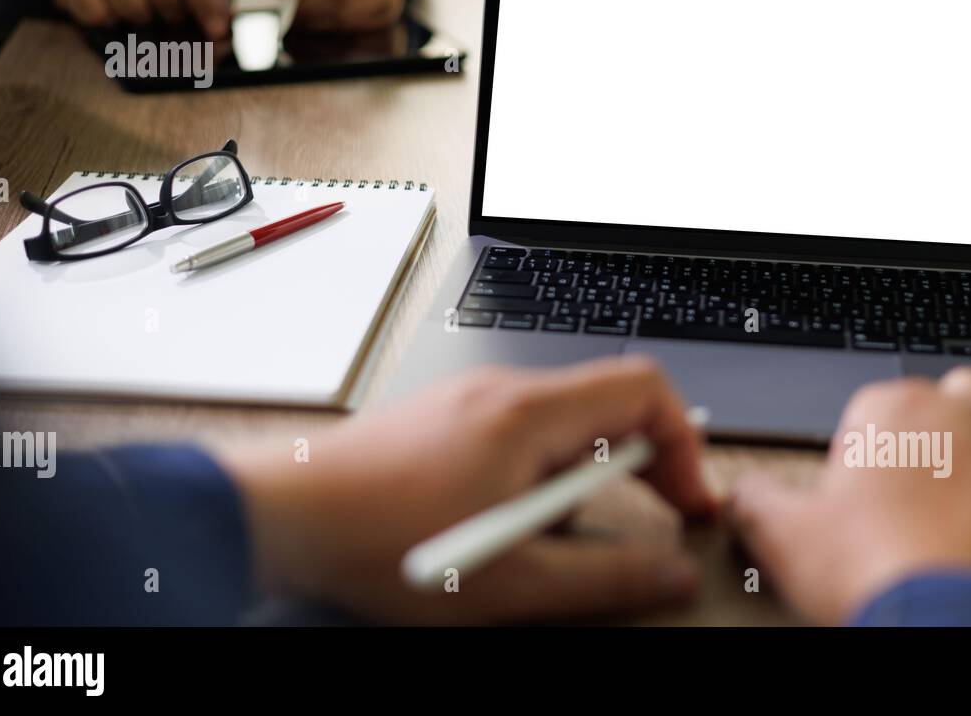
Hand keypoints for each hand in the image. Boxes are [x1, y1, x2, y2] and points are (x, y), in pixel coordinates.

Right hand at [53, 0, 231, 38]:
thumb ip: (205, 0)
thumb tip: (230, 23)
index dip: (206, 8)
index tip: (217, 32)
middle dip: (174, 17)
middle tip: (171, 24)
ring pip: (133, 4)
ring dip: (142, 21)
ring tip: (140, 19)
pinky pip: (99, 12)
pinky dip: (110, 21)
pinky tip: (111, 18)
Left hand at [217, 356, 716, 622]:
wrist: (284, 518)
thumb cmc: (379, 541)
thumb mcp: (512, 581)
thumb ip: (606, 577)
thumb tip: (668, 571)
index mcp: (528, 413)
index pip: (643, 388)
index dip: (683, 443)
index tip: (686, 498)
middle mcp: (501, 390)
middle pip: (607, 403)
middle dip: (637, 465)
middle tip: (644, 518)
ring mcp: (470, 400)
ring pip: (563, 423)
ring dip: (580, 477)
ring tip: (545, 536)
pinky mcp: (445, 419)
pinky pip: (519, 433)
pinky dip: (537, 474)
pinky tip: (501, 522)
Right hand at [728, 367, 970, 625]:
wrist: (958, 630)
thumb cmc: (877, 575)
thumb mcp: (787, 540)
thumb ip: (757, 504)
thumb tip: (741, 496)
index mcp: (898, 412)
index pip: (881, 404)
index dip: (874, 448)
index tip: (870, 487)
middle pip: (965, 394)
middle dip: (952, 427)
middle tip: (933, 481)